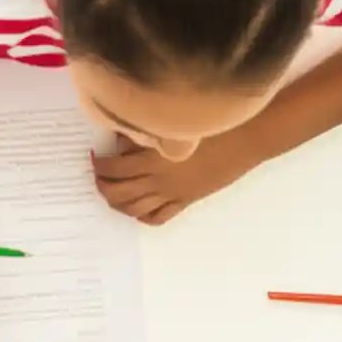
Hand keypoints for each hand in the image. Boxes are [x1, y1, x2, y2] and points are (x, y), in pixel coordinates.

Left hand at [92, 134, 256, 225]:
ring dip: (119, 204)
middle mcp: (158, 181)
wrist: (245, 138)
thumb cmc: (212, 124)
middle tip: (99, 177)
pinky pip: (158, 217)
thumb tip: (122, 139)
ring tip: (113, 194)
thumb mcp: (173, 125)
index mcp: (152, 160)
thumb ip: (145, 134)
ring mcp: (172, 194)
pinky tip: (139, 210)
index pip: (114, 168)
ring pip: (134, 209)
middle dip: (103, 186)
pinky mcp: (186, 200)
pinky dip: (143, 217)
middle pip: (119, 193)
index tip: (96, 158)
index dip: (100, 165)